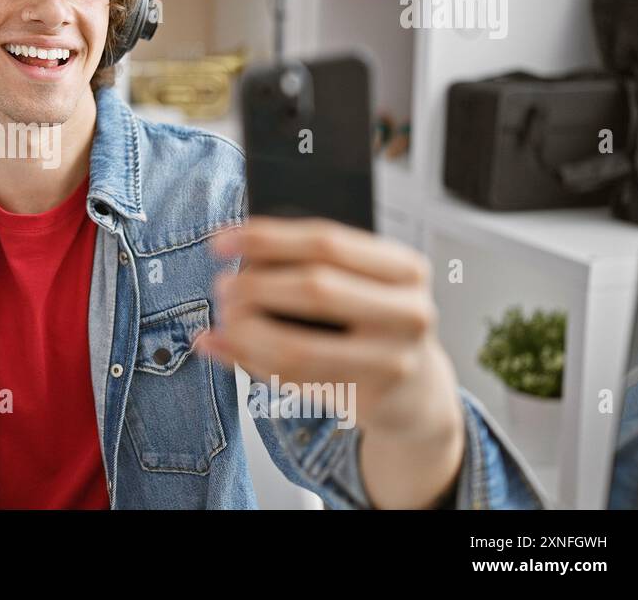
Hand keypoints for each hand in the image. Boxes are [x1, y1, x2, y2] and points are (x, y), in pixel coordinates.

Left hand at [199, 216, 464, 507]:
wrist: (417, 392)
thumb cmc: (373, 322)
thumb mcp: (359, 285)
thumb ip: (305, 265)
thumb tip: (229, 248)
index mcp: (404, 268)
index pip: (326, 241)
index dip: (266, 238)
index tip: (220, 241)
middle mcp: (409, 312)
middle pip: (315, 288)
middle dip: (255, 286)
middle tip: (222, 286)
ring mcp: (394, 360)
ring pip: (299, 347)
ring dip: (246, 333)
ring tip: (223, 320)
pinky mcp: (370, 400)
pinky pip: (297, 381)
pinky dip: (251, 362)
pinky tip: (226, 348)